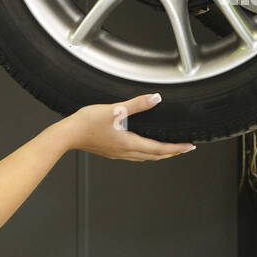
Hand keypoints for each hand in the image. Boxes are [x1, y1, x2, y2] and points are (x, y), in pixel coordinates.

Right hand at [61, 93, 195, 161]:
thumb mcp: (115, 110)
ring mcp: (117, 153)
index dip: (176, 148)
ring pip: (144, 157)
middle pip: (154, 156)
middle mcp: (125, 152)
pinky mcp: (110, 151)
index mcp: (129, 144)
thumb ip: (137, 104)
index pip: (159, 149)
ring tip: (169, 150)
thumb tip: (155, 98)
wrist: (66, 135)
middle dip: (171, 153)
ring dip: (159, 154)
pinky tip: (143, 147)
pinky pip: (134, 155)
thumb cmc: (86, 123)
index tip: (189, 147)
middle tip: (184, 149)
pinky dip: (146, 152)